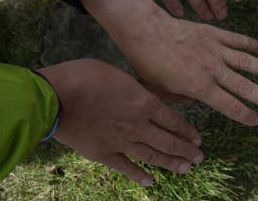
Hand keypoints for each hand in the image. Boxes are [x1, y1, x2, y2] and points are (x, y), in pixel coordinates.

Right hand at [38, 59, 203, 186]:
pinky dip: (139, 175)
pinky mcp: (103, 154)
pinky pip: (126, 167)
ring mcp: (121, 142)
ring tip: (186, 169)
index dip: (187, 131)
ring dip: (171, 164)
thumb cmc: (86, 76)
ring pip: (153, 156)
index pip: (174, 121)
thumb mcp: (121, 75)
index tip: (198, 138)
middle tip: (200, 157)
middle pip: (169, 141)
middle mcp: (139, 126)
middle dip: (186, 150)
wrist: (57, 97)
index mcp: (145, 103)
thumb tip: (144, 97)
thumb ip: (137, 90)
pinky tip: (151, 181)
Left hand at [79, 0, 257, 125]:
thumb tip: (197, 97)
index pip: (230, 106)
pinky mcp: (214, 33)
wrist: (147, 32)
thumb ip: (184, 98)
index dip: (246, 115)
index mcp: (200, 87)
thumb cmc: (149, 65)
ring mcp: (216, 50)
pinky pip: (237, 39)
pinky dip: (251, 43)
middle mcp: (213, 70)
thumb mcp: (162, 92)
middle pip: (245, 87)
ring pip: (247, 61)